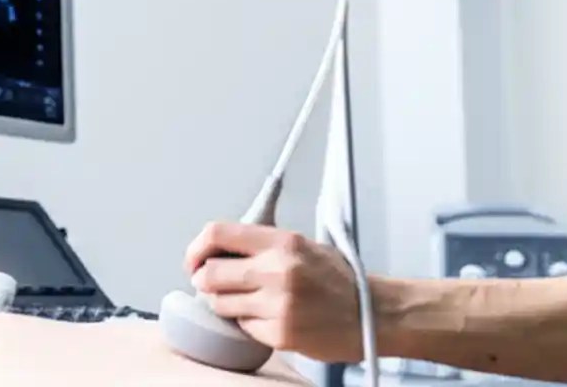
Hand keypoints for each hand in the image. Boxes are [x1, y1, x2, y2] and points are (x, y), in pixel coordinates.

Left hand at [183, 222, 364, 363]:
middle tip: (216, 285)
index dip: (196, 248)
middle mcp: (278, 269)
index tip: (194, 260)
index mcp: (283, 241)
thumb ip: (263, 245)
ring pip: (219, 304)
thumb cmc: (339, 282)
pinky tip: (271, 318)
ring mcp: (278, 304)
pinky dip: (249, 325)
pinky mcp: (279, 333)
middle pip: (208, 274)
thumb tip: (219, 249)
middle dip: (205, 282)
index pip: (218, 233)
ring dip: (227, 305)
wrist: (372, 315)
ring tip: (251, 302)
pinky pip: (242, 327)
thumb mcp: (304, 247)